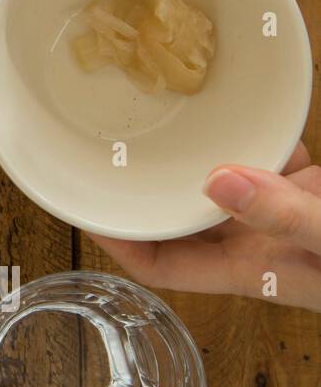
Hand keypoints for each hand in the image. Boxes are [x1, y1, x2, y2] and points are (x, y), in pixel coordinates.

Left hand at [90, 143, 320, 312]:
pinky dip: (257, 142)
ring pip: (221, 188)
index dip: (122, 245)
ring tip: (160, 129)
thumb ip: (283, 217)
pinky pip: (271, 162)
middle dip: (146, 195)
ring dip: (198, 162)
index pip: (163, 266)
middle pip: (180, 223)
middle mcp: (258, 244)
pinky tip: (241, 116)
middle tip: (111, 157)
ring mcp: (282, 216)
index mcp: (251, 270)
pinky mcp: (312, 192)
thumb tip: (217, 182)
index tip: (88, 214)